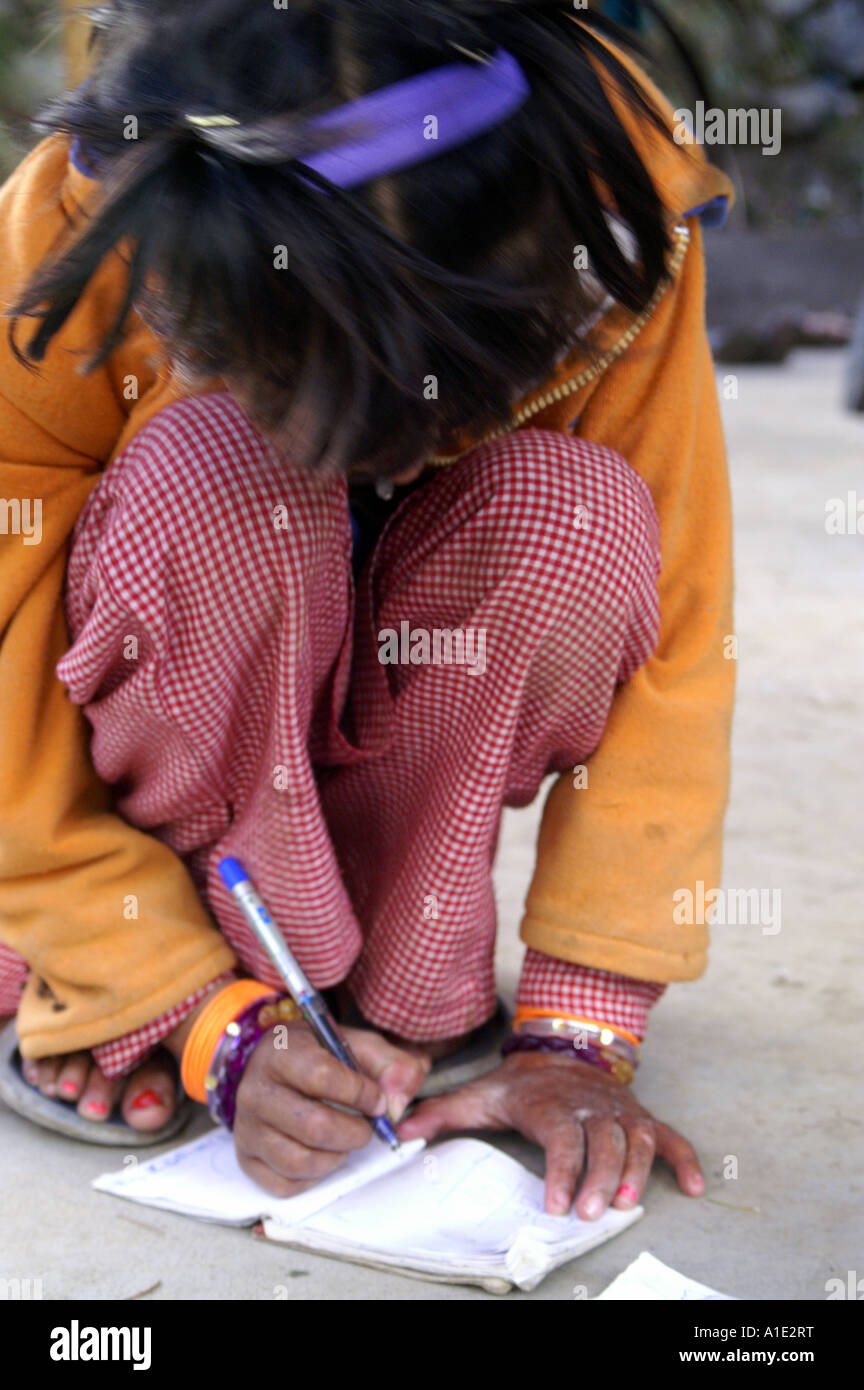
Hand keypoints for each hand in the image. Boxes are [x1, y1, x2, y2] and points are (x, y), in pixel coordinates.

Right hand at [232, 1023, 429, 1196]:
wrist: (277, 1066)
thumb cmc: (321, 1056)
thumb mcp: (358, 1045)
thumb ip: (391, 1066)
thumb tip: (395, 1105)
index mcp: (281, 1052)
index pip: (322, 1076)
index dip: (360, 1093)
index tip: (377, 1100)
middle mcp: (254, 1090)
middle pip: (313, 1126)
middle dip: (354, 1133)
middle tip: (366, 1127)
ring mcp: (246, 1128)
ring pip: (299, 1161)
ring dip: (336, 1157)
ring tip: (345, 1140)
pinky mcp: (247, 1159)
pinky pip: (286, 1185)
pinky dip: (314, 1177)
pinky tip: (322, 1154)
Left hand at [398, 1051, 703, 1217]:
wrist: (558, 1049)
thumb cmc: (518, 1085)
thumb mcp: (478, 1095)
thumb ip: (441, 1114)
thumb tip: (401, 1130)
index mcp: (550, 1101)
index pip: (561, 1135)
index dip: (562, 1169)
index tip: (558, 1203)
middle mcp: (590, 1103)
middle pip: (604, 1141)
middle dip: (600, 1178)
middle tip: (592, 1214)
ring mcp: (619, 1109)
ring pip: (637, 1139)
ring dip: (637, 1171)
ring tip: (628, 1205)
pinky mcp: (640, 1115)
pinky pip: (670, 1136)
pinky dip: (686, 1159)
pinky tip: (696, 1187)